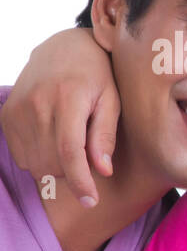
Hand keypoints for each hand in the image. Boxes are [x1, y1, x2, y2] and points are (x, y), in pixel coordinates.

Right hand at [1, 27, 118, 206]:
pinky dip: (40, 159)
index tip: (91, 201)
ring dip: (57, 168)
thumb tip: (103, 171)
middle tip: (89, 158)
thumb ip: (105, 135)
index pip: (70, 151)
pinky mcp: (7, 116)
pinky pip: (22, 156)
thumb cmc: (97, 75)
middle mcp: (37, 104)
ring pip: (36, 163)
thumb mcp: (112, 100)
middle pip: (53, 162)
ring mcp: (17, 110)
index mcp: (68, 99)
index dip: (81, 181)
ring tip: (73, 146)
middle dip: (74, 173)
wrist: (63, 48)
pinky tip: (54, 141)